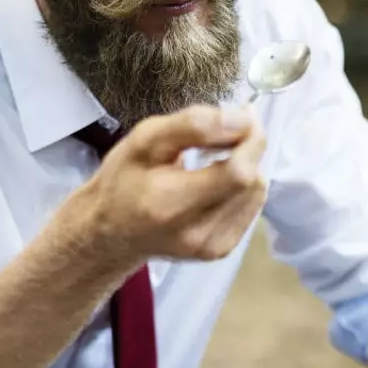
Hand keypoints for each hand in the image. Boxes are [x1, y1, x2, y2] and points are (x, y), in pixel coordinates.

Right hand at [75, 105, 267, 263]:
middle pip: (250, 181)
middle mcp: (195, 232)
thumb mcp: (144, 140)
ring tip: (215, 161)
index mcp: (169, 202)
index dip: (249, 140)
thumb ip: (193, 125)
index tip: (244, 116)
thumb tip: (242, 119)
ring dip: (246, 168)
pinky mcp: (220, 250)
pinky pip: (251, 208)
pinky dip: (241, 188)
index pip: (236, 172)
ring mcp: (210, 246)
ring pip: (256, 193)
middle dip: (249, 149)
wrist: (111, 233)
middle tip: (232, 132)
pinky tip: (216, 183)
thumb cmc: (123, 180)